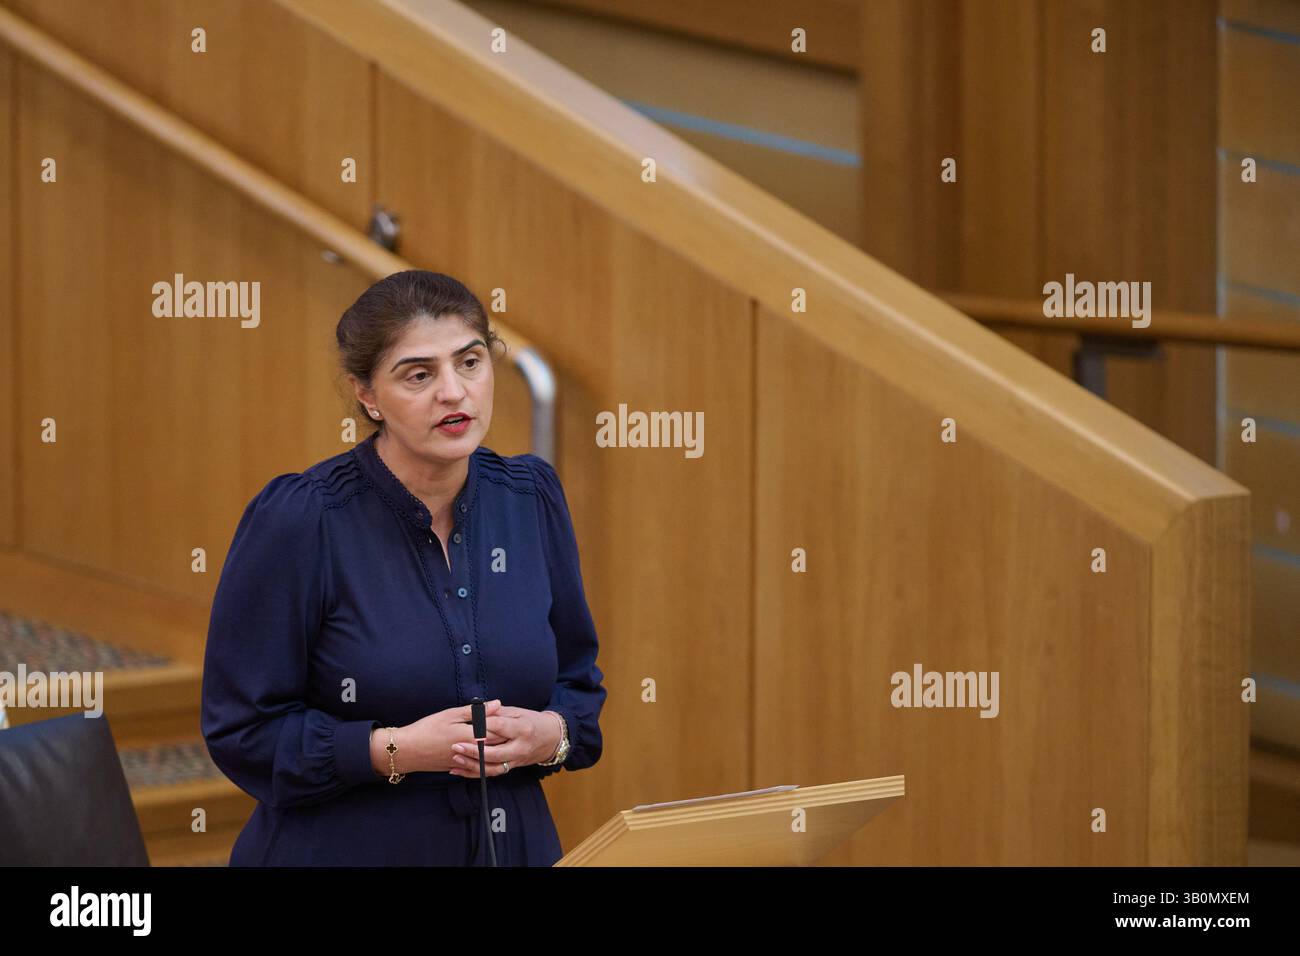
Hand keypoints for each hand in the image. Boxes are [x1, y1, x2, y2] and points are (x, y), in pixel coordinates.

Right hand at [374, 700, 507, 775]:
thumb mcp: (450, 715)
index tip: (511, 714)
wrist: (408, 751)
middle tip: (512, 725)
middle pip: (497, 744)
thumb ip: (476, 711)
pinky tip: (490, 751)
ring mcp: (466, 762)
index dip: (506, 722)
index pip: (497, 730)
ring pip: (490, 756)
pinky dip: (486, 758)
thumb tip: (497, 703)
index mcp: (470, 735)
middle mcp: (471, 751)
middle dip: (506, 735)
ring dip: (498, 748)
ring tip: (504, 738)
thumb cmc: (427, 729)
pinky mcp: (460, 768)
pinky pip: (479, 765)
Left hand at [446, 706, 562, 777]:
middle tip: (456, 745)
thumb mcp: (518, 712)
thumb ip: (498, 712)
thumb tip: (479, 709)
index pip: (499, 727)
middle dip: (474, 750)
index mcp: (522, 728)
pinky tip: (459, 770)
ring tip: (456, 759)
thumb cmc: (532, 721)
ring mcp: (516, 760)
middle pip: (495, 752)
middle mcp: (520, 747)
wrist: (551, 739)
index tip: (467, 723)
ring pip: (492, 767)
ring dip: (472, 765)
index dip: (482, 725)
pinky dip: (474, 773)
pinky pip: (492, 773)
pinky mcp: (512, 767)